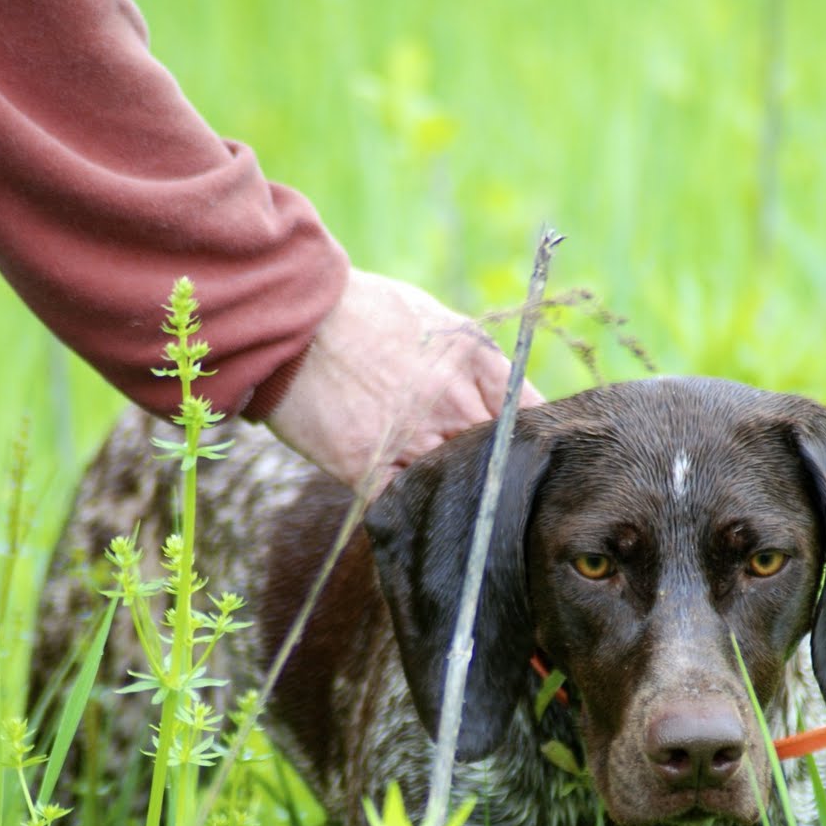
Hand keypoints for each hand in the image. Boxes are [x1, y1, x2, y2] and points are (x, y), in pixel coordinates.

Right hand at [264, 268, 543, 491]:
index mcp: (475, 363)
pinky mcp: (368, 467)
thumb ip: (476, 365)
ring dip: (453, 497)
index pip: (531, 416)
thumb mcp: (436, 321)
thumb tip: (508, 403)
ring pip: (454, 488)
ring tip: (448, 503)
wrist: (291, 320)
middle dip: (496, 473)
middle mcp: (451, 403)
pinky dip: (410, 512)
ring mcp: (411, 439)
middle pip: (497, 460)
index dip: (533, 439)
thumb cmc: (363, 313)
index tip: (529, 453)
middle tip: (491, 488)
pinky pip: (404, 506)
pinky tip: (410, 512)